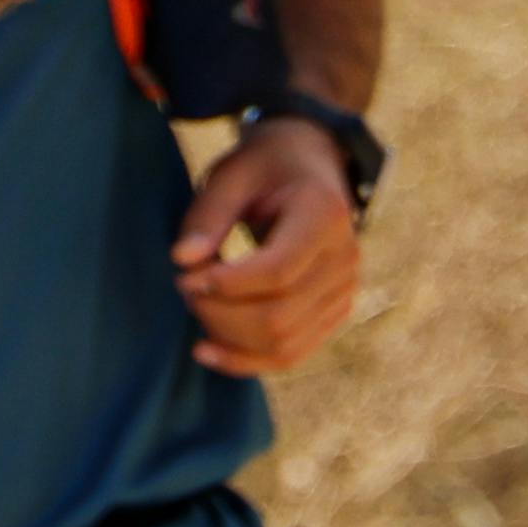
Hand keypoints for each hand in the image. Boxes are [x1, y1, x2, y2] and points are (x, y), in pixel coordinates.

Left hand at [171, 115, 368, 373]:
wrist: (310, 166)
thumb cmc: (265, 167)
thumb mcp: (231, 175)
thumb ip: (207, 215)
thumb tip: (182, 260)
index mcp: (325, 215)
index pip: (278, 271)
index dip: (227, 285)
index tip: (186, 276)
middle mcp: (345, 258)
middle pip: (279, 316)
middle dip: (220, 314)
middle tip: (185, 287)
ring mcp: (344, 290)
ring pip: (284, 344)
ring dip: (228, 338)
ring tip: (196, 308)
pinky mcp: (333, 312)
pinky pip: (291, 354)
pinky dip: (246, 360)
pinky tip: (206, 350)